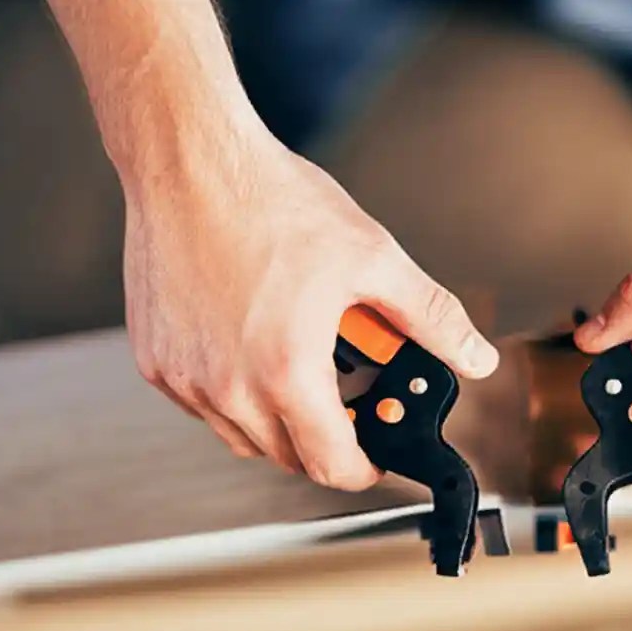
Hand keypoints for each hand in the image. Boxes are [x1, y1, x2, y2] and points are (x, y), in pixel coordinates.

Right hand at [122, 128, 497, 487]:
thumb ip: (432, 319)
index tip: (378, 452)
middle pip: (289, 458)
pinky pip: (204, 406)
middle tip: (349, 393)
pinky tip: (255, 344)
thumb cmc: (274, 202)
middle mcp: (227, 388)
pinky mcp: (155, 362)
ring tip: (303, 360)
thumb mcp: (374, 258)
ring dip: (280, 419)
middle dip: (328, 438)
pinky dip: (234, 393)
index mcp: (287, 372)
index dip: (367, 469)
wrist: (189, 161)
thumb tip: (476, 358)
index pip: (333, 467)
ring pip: (244, 437)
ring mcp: (184, 379)